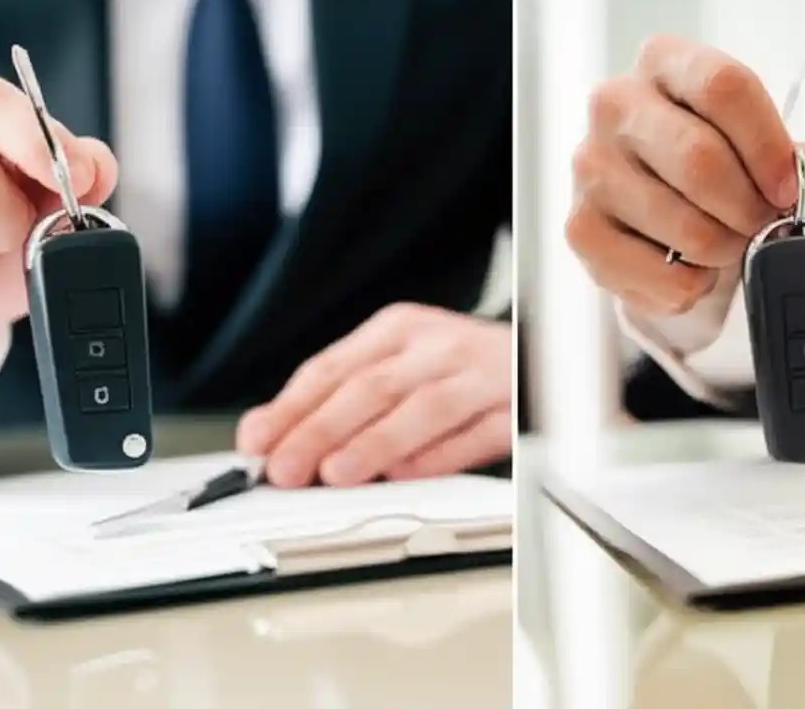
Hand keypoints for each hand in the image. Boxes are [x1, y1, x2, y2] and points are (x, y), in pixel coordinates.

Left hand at [235, 303, 511, 487]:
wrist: (547, 353)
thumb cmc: (462, 368)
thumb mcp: (402, 363)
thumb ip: (346, 397)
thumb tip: (279, 436)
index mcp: (399, 329)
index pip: (333, 367)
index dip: (290, 407)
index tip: (257, 441)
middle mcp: (438, 346)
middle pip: (370, 387)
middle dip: (320, 430)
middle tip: (286, 468)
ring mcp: (480, 375)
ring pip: (421, 408)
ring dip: (375, 443)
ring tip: (338, 473)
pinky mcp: (515, 408)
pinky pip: (474, 433)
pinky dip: (439, 456)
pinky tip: (407, 475)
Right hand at [567, 34, 804, 315]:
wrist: (649, 211)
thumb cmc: (708, 164)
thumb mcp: (754, 145)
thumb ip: (791, 158)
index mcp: (664, 62)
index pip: (723, 87)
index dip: (768, 145)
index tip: (788, 188)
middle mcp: (615, 105)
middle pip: (700, 159)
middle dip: (748, 208)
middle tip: (763, 227)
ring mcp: (590, 167)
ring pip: (683, 225)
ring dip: (724, 250)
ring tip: (728, 247)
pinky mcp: (580, 228)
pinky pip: (660, 276)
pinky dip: (693, 286)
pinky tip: (690, 268)